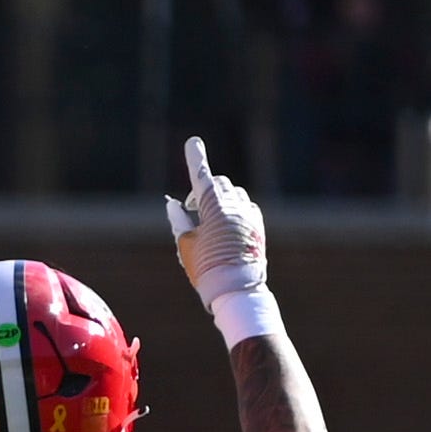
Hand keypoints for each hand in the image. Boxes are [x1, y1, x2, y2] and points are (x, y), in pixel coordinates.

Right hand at [164, 135, 268, 319]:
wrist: (237, 289)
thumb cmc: (206, 268)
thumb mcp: (186, 245)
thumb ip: (179, 220)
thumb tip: (174, 203)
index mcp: (214, 209)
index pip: (202, 177)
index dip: (196, 159)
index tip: (193, 142)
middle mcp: (234, 206)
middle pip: (219, 183)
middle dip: (205, 188)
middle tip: (192, 206)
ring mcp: (248, 214)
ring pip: (233, 194)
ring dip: (220, 199)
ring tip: (210, 220)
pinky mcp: (257, 224)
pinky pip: (245, 206)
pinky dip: (234, 209)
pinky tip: (226, 226)